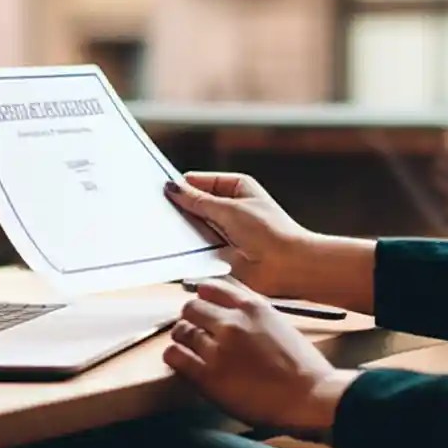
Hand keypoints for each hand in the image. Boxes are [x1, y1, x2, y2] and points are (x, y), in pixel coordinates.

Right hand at [164, 172, 314, 297]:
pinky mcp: (219, 252)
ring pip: (194, 225)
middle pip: (195, 203)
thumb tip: (173, 188)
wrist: (287, 266)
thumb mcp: (230, 209)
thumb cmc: (270, 232)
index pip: (199, 181)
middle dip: (181, 207)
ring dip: (185, 229)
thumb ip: (198, 200)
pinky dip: (189, 247)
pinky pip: (197, 246)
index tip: (160, 189)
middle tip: (160, 210)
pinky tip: (178, 247)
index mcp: (236, 187)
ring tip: (170, 231)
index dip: (181, 185)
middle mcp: (229, 207)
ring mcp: (223, 230)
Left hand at [164, 279, 358, 436]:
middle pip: (191, 307)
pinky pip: (175, 356)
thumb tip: (231, 307)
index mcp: (252, 306)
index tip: (203, 306)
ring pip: (180, 331)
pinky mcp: (208, 375)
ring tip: (188, 348)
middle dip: (191, 319)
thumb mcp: (278, 324)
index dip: (203, 297)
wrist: (311, 397)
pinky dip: (175, 357)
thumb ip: (253, 313)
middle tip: (194, 331)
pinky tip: (182, 363)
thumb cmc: (302, 366)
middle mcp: (231, 322)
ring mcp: (218, 348)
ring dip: (182, 338)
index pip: (211, 287)